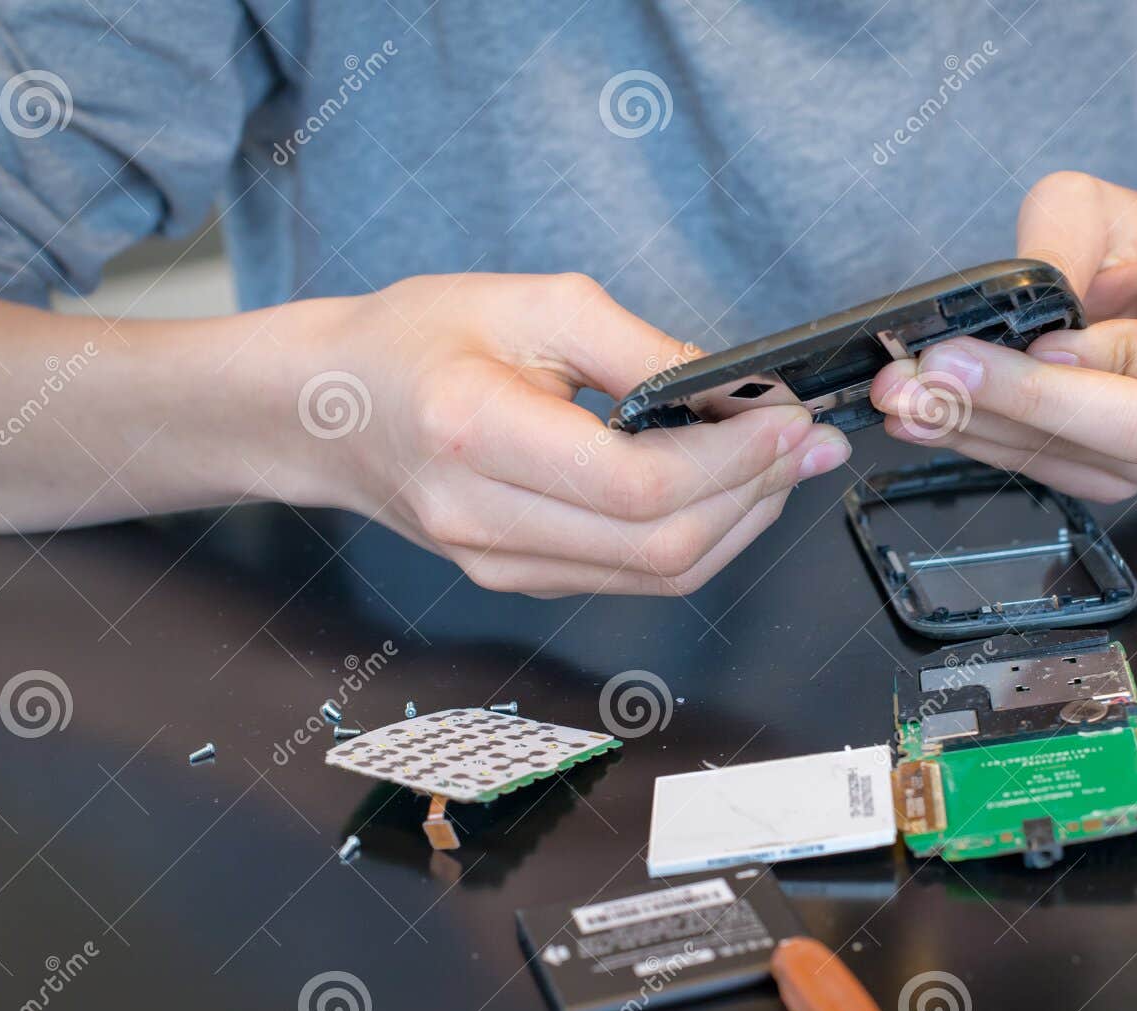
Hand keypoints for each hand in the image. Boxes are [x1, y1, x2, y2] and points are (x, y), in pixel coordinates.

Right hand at [294, 273, 849, 595]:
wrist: (327, 412)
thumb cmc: (414, 341)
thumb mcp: (530, 304)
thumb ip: (641, 349)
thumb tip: (737, 390)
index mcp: (474, 434)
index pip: (638, 482)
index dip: (735, 458)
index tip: (791, 419)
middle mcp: (483, 521)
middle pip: (662, 544)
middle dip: (757, 493)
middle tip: (809, 443)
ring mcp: (500, 565)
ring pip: (658, 575)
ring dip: (740, 522)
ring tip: (783, 465)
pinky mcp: (520, 581)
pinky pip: (633, 578)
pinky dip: (698, 537)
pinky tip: (729, 491)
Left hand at [869, 172, 1136, 500]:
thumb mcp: (1098, 209)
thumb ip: (1061, 242)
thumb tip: (1016, 298)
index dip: (1115, 358)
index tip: (1045, 341)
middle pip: (1132, 431)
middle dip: (1025, 402)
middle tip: (938, 373)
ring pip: (1072, 458)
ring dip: (978, 427)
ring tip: (904, 395)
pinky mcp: (1102, 476)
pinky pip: (1037, 469)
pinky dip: (971, 441)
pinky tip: (920, 416)